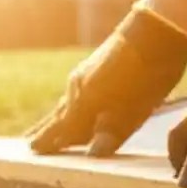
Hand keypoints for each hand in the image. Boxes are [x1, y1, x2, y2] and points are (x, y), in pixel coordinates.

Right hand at [28, 7, 186, 156]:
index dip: (48, 142)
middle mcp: (77, 89)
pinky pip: (76, 92)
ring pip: (67, 102)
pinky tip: (72, 105)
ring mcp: (84, 75)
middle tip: (31, 143)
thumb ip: (112, 134)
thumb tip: (92, 154)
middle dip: (47, 131)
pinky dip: (71, 104)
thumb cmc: (146, 78)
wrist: (155, 33)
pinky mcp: (94, 67)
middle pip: (59, 116)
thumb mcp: (133, 113)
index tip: (33, 152)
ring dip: (57, 117)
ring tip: (47, 126)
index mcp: (83, 104)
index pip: (60, 129)